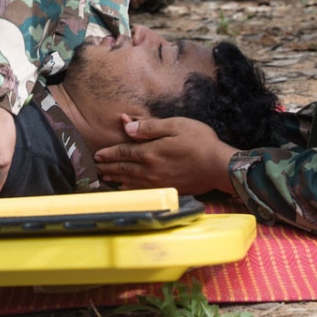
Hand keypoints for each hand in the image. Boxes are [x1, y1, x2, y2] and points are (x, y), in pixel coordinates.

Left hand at [94, 115, 237, 194]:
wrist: (219, 167)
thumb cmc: (200, 142)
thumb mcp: (176, 125)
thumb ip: (150, 127)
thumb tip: (127, 126)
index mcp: (150, 152)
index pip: (123, 152)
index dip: (109, 153)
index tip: (97, 154)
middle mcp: (150, 170)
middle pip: (123, 168)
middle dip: (109, 167)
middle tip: (96, 167)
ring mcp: (157, 183)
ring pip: (130, 182)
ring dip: (116, 179)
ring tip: (105, 178)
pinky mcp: (166, 190)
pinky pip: (141, 191)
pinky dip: (129, 190)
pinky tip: (125, 189)